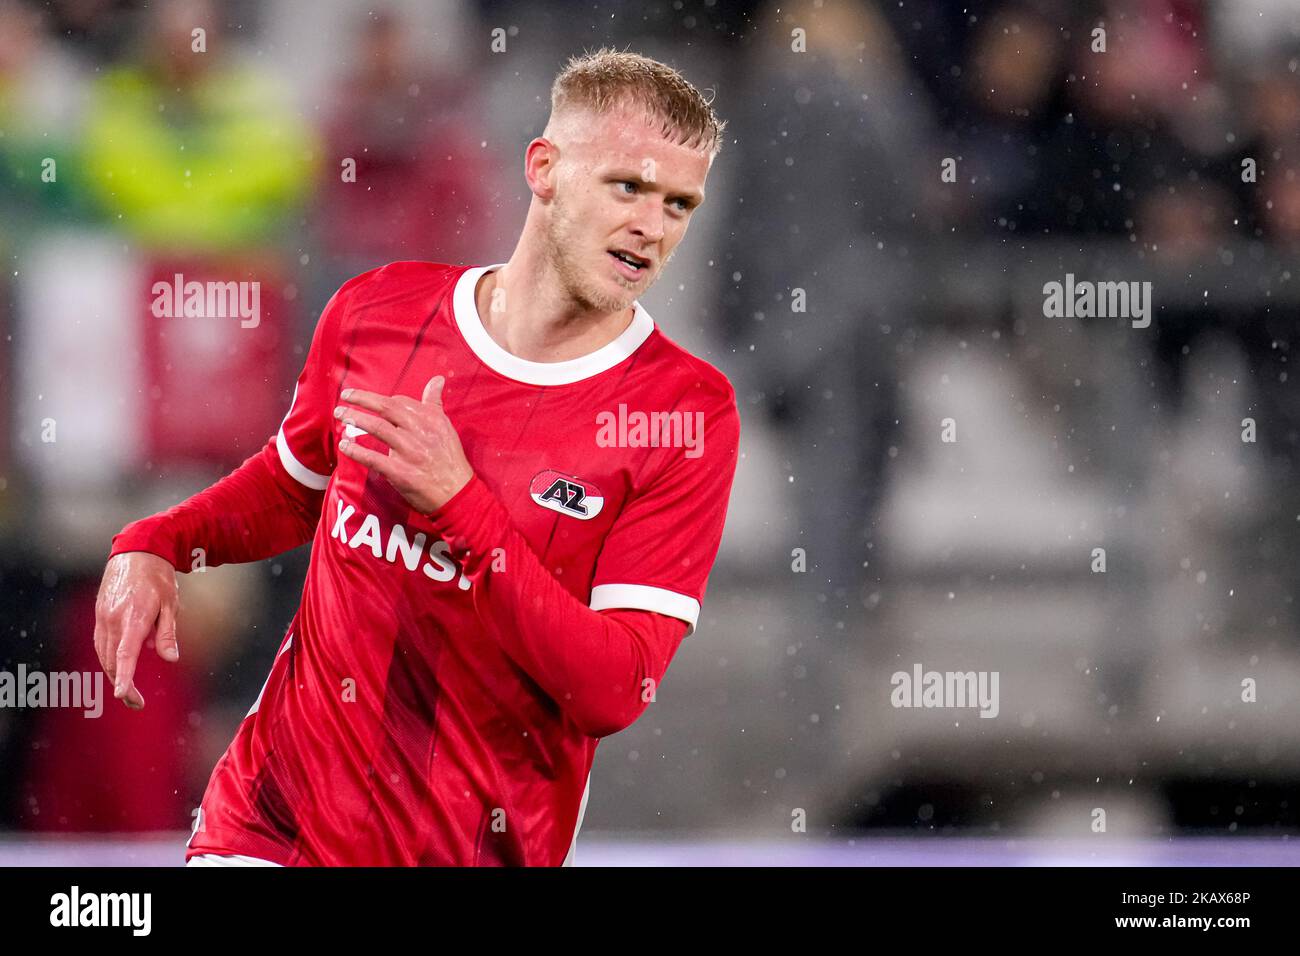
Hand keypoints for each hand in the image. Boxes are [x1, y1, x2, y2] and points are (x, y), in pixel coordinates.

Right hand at [93, 551, 180, 709]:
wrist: (136, 552)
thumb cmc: (159, 577)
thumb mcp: (171, 603)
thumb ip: (168, 633)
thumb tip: (170, 658)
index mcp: (134, 617)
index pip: (126, 653)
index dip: (125, 676)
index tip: (123, 695)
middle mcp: (114, 619)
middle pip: (113, 660)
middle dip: (123, 685)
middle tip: (137, 704)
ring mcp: (103, 616)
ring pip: (104, 654)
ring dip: (114, 675)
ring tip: (129, 692)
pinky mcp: (99, 614)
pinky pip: (101, 643)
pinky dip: (109, 659)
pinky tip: (120, 666)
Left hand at [335, 375, 473, 512]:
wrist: (457, 492)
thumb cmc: (450, 459)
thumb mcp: (446, 427)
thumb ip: (435, 403)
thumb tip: (437, 380)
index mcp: (430, 419)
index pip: (400, 402)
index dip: (380, 399)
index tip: (367, 399)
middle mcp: (419, 432)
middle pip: (386, 409)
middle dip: (362, 399)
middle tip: (345, 396)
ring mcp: (409, 452)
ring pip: (377, 428)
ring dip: (356, 419)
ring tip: (341, 414)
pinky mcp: (400, 472)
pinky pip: (373, 458)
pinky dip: (356, 451)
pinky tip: (344, 445)